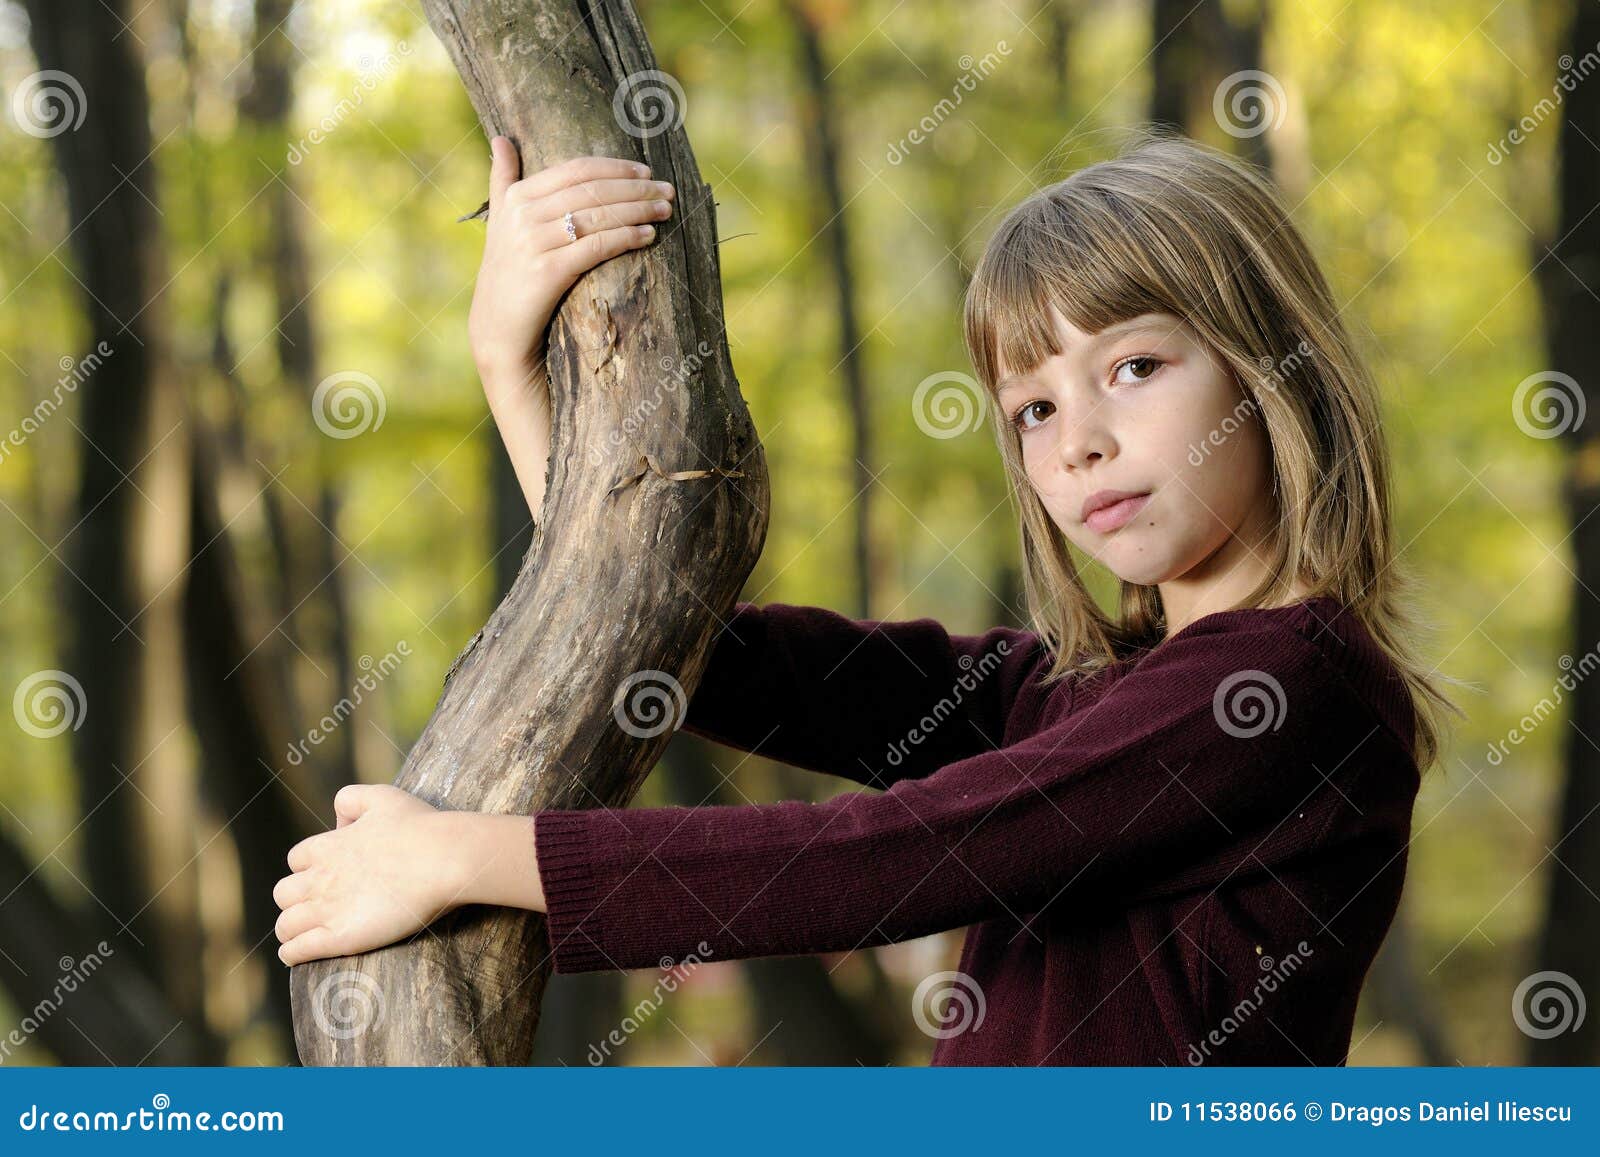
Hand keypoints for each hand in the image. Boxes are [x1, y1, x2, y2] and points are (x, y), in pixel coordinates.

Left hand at [273, 784, 465, 966]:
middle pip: (284, 893)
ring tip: (305, 934)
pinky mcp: (339, 937)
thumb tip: (338, 822)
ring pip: (285, 925)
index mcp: (327, 846)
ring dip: (291, 929)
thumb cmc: (420, 827)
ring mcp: (327, 909)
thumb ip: (351, 799)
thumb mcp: (382, 797)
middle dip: (297, 899)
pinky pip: (296, 950)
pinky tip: (298, 954)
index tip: (330, 875)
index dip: (310, 868)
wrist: (443, 859)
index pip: (297, 860)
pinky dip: (292, 953)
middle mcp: (320, 878)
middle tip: (320, 905)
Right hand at [467, 136, 674, 394]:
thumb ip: (502, 179)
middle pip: (591, 191)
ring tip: (665, 210)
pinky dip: (626, 238)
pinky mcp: (547, 272)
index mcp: (516, 197)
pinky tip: (649, 235)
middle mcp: (522, 215)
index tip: (645, 171)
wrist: (498, 328)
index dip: (614, 168)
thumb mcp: (499, 222)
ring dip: (638, 210)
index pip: (575, 170)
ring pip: (597, 217)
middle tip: (667, 190)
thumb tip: (500, 138)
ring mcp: (533, 243)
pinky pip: (596, 247)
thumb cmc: (508, 272)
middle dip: (635, 188)